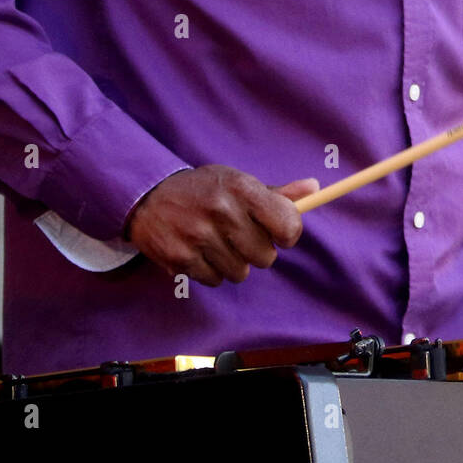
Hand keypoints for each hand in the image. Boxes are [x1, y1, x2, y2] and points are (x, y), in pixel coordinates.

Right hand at [123, 165, 319, 286]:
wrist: (148, 195)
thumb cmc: (202, 189)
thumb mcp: (236, 181)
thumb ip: (276, 193)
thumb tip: (314, 189)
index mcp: (241, 188)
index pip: (287, 223)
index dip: (288, 233)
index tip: (279, 233)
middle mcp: (221, 211)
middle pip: (265, 257)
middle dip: (256, 250)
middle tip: (238, 235)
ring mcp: (199, 236)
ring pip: (240, 273)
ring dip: (232, 262)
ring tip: (216, 241)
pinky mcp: (181, 258)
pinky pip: (215, 280)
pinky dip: (210, 270)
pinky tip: (199, 250)